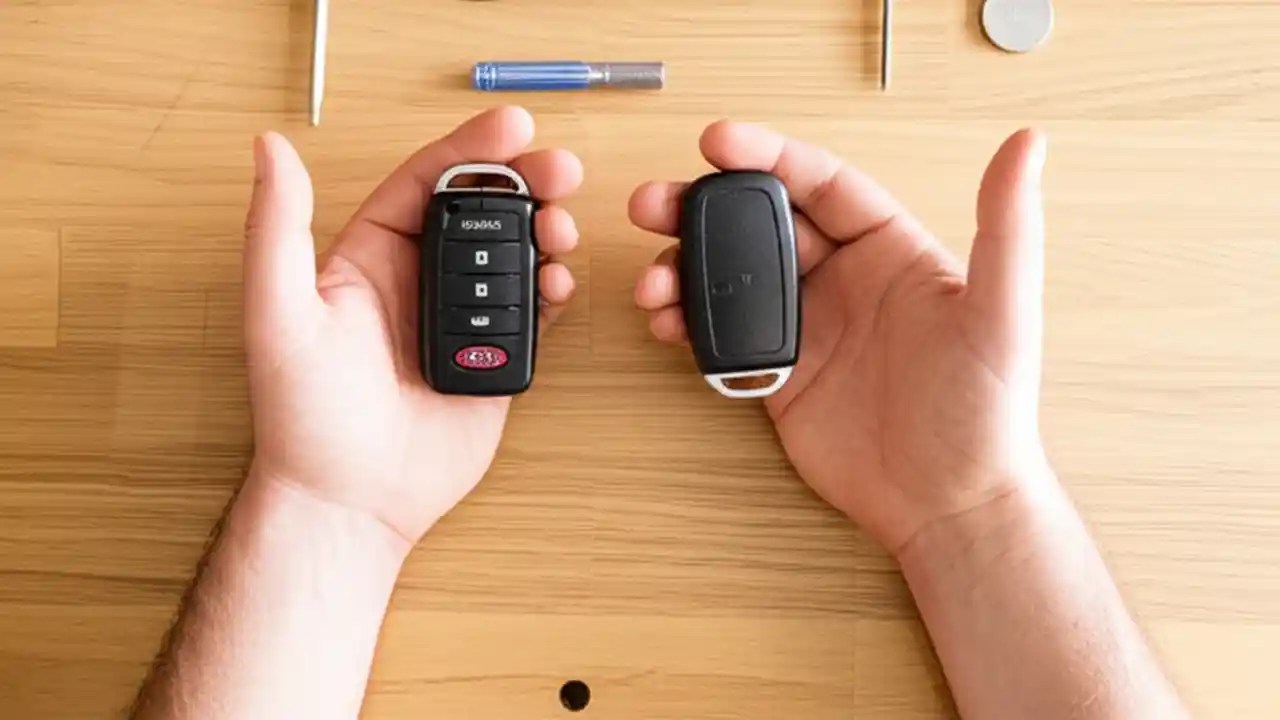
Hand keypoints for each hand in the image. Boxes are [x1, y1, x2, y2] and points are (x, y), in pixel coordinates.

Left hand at [242, 106, 581, 548]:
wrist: (350, 502)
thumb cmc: (305, 418)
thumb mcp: (279, 314)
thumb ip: (277, 229)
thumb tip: (270, 147)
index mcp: (368, 258)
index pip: (426, 183)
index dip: (471, 149)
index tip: (513, 127)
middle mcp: (417, 281)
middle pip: (482, 210)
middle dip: (524, 181)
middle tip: (560, 170)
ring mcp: (459, 322)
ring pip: (513, 254)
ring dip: (544, 230)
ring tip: (564, 226)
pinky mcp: (492, 363)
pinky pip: (532, 311)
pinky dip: (553, 289)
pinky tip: (561, 281)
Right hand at [631, 121, 1049, 553]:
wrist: (949, 506)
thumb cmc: (987, 413)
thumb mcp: (1004, 314)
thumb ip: (1006, 227)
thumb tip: (1026, 144)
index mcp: (890, 251)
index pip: (821, 185)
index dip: (769, 156)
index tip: (720, 142)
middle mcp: (844, 281)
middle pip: (759, 224)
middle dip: (704, 206)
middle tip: (657, 200)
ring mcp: (808, 328)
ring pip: (731, 277)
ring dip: (685, 266)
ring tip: (651, 276)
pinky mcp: (780, 376)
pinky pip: (723, 336)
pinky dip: (689, 323)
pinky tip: (666, 320)